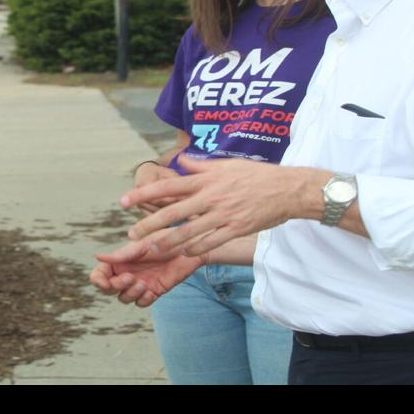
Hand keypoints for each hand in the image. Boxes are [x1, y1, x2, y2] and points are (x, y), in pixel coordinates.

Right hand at [89, 241, 207, 307]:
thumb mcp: (143, 244)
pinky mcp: (154, 291)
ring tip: (143, 284)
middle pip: (108, 289)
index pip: (100, 274)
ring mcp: (140, 283)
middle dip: (116, 286)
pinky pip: (142, 303)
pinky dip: (144, 300)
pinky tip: (152, 291)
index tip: (104, 282)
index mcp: (120, 260)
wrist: (191, 246)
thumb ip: (121, 254)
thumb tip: (97, 256)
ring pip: (124, 298)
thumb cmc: (166, 239)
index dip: (98, 281)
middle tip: (130, 278)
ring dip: (130, 293)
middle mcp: (127, 272)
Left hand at [120, 156, 322, 256]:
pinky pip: (210, 242)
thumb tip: (183, 160)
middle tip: (132, 234)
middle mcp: (212, 197)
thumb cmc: (258, 175)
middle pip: (173, 213)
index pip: (168, 187)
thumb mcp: (228, 165)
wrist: (289, 189)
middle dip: (149, 225)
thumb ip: (203, 166)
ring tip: (153, 249)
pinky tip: (184, 254)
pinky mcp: (236, 229)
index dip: (144, 195)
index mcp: (207, 180)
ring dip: (168, 243)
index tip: (124, 201)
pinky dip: (195, 249)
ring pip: (188, 232)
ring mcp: (224, 215)